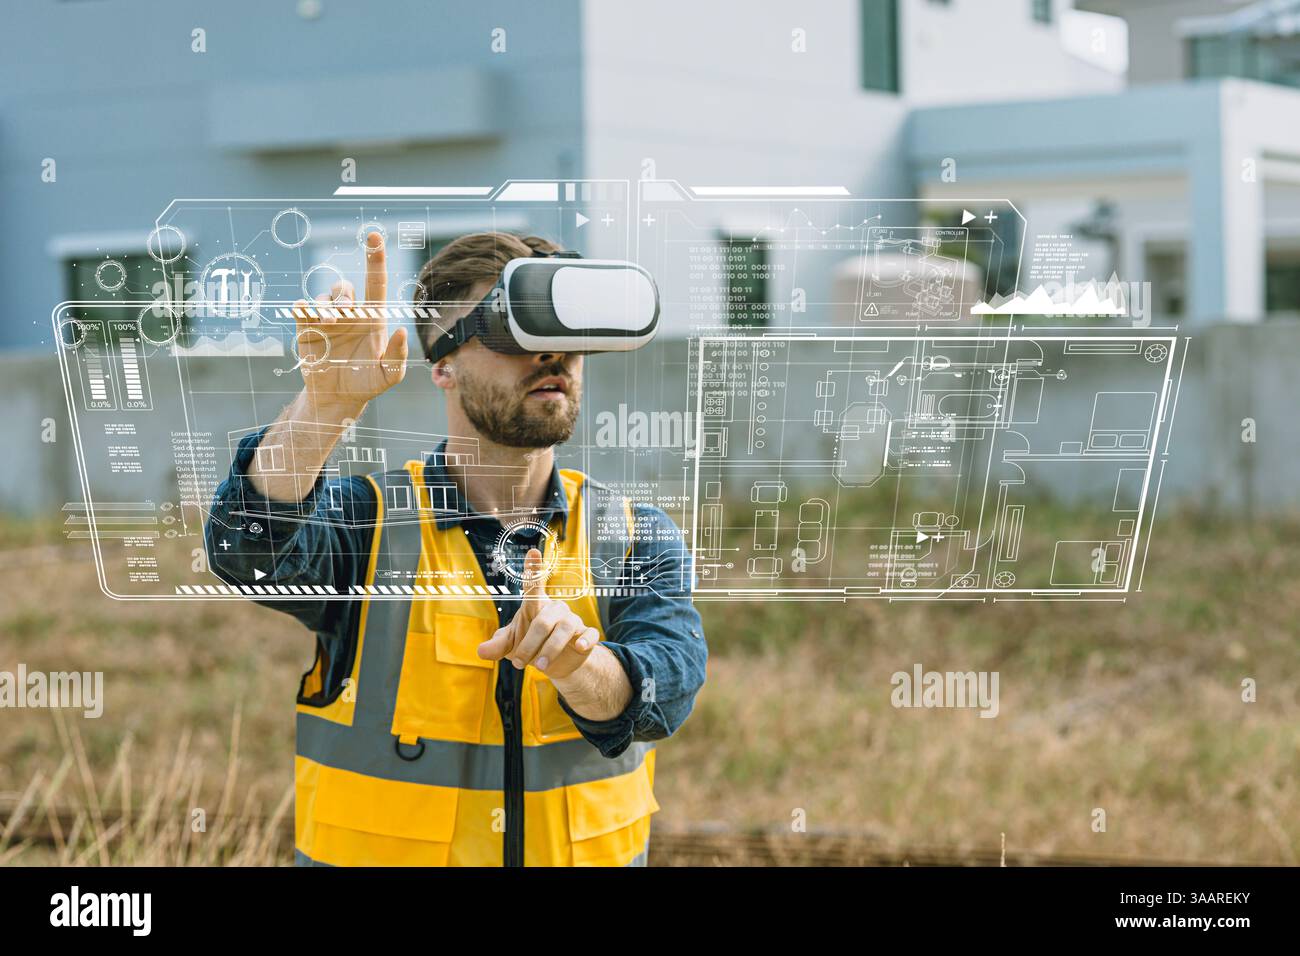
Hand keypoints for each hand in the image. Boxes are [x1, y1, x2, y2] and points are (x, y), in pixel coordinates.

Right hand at [291, 231, 408, 413]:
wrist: (337, 398)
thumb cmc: (367, 383)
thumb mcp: (388, 375)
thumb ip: (397, 356)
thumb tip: (402, 332)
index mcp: (372, 318)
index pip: (375, 282)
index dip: (375, 259)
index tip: (374, 235)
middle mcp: (349, 314)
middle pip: (344, 288)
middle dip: (343, 295)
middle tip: (345, 313)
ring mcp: (326, 320)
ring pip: (322, 296)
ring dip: (325, 305)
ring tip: (328, 323)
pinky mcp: (306, 328)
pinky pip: (301, 308)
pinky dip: (302, 307)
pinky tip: (306, 313)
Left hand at [477, 548, 598, 680]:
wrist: (557, 663)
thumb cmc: (532, 644)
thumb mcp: (511, 645)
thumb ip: (498, 645)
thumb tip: (481, 651)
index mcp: (536, 606)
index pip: (534, 585)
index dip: (533, 569)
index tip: (532, 551)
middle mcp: (556, 609)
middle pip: (544, 620)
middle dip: (529, 644)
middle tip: (518, 663)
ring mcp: (573, 621)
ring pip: (566, 628)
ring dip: (550, 649)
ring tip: (538, 666)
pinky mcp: (586, 636)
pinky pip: (591, 633)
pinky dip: (586, 640)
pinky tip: (579, 648)